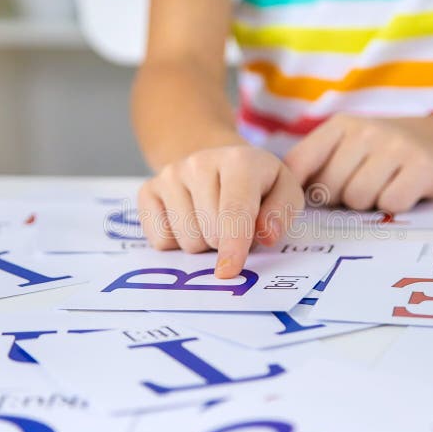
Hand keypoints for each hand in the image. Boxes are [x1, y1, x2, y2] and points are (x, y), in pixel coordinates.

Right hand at [138, 145, 304, 278]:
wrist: (218, 163)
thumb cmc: (256, 184)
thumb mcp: (284, 191)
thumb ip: (282, 213)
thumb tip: (265, 235)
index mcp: (239, 160)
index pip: (234, 210)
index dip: (233, 244)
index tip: (228, 270)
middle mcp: (199, 162)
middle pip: (210, 232)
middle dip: (225, 243)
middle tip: (234, 227)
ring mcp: (170, 175)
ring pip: (185, 239)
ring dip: (202, 244)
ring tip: (212, 222)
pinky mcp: (148, 191)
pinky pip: (160, 239)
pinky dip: (176, 243)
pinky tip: (189, 222)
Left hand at [284, 113, 432, 213]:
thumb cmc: (391, 151)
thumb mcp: (352, 144)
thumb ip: (320, 163)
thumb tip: (286, 196)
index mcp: (340, 125)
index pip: (298, 163)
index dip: (298, 191)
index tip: (313, 200)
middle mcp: (365, 131)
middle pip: (327, 189)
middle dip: (341, 199)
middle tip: (364, 187)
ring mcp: (394, 147)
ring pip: (357, 200)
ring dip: (370, 204)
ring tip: (385, 186)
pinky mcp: (422, 167)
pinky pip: (391, 204)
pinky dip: (396, 206)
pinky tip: (405, 190)